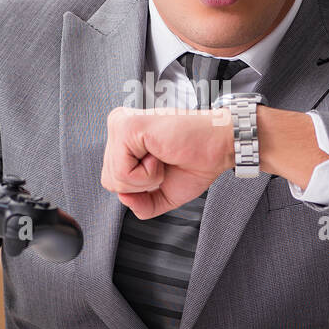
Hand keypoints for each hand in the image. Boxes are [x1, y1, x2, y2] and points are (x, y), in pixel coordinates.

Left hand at [100, 106, 232, 217]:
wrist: (219, 147)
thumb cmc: (196, 161)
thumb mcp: (162, 194)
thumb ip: (139, 204)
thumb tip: (123, 198)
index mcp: (123, 138)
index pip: (112, 179)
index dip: (141, 186)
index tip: (162, 165)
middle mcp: (119, 126)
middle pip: (109, 181)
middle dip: (142, 184)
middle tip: (164, 162)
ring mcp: (120, 124)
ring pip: (114, 178)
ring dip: (146, 179)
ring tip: (163, 157)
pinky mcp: (126, 127)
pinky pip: (122, 172)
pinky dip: (147, 174)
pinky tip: (161, 154)